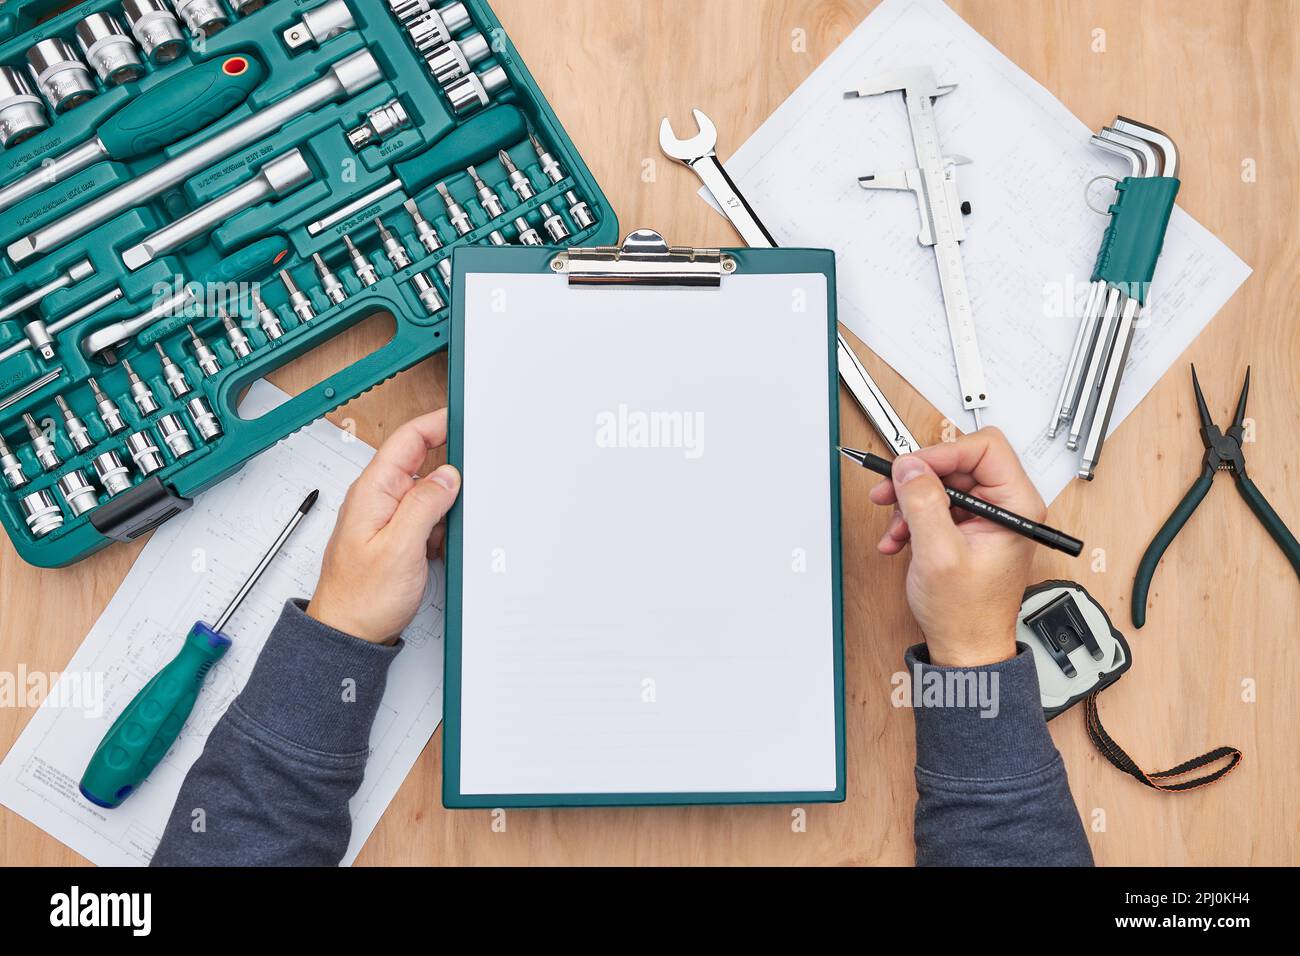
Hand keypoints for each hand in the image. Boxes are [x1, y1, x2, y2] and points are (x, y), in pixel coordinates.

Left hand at [307, 410, 460, 644]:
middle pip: (419, 463)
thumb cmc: (362, 598)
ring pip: (426, 493)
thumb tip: (447, 475)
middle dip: (448, 471)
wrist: (348, 635)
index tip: (463, 417)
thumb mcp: (401, 547)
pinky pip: (424, 518)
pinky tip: (436, 549)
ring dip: (443, 507)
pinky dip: (437, 528)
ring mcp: (385, 517)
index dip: (437, 422)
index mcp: (373, 491)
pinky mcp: (393, 536)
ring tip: (441, 534)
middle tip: (470, 482)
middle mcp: (377, 498)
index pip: (408, 439)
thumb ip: (425, 504)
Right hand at [868, 427, 1044, 666]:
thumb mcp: (939, 554)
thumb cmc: (968, 614)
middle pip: (957, 463)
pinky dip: (911, 518)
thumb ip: (923, 503)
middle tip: (891, 492)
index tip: (912, 469)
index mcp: (1016, 506)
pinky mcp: (967, 527)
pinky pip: (934, 504)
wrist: (965, 648)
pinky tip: (899, 539)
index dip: (942, 453)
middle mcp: (1005, 506)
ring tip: (895, 529)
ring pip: (940, 483)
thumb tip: (909, 467)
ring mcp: (985, 517)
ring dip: (910, 502)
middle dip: (918, 480)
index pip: (984, 448)